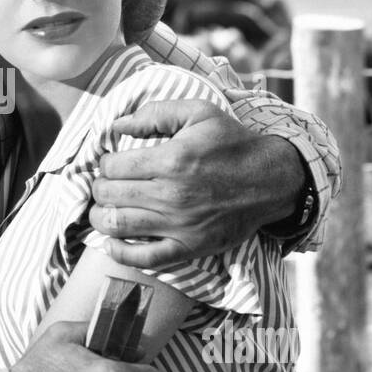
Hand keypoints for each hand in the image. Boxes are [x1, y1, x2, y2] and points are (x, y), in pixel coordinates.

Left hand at [89, 99, 304, 269]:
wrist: (272, 180)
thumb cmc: (233, 143)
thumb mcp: (199, 112)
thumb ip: (155, 113)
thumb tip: (117, 124)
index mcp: (170, 160)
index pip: (113, 166)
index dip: (105, 163)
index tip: (112, 163)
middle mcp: (171, 195)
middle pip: (110, 195)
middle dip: (100, 188)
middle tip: (106, 185)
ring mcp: (179, 225)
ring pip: (118, 225)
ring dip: (101, 217)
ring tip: (104, 209)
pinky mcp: (189, 248)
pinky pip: (144, 258)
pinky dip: (119, 252)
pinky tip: (111, 242)